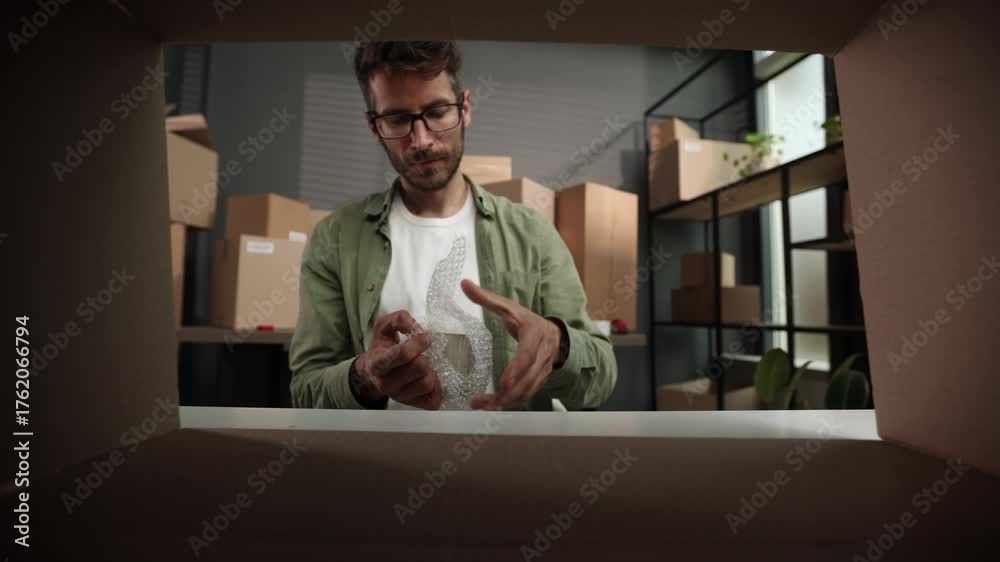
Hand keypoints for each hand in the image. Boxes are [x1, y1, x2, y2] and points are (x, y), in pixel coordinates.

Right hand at [353, 310, 442, 409]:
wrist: (372, 371)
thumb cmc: (381, 346)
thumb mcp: (384, 326)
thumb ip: (399, 319)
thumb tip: (415, 328)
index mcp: (378, 363)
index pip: (402, 354)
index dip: (418, 344)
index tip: (426, 337)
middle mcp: (386, 383)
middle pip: (420, 367)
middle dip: (425, 356)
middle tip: (421, 353)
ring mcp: (399, 396)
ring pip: (427, 383)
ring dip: (431, 371)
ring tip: (423, 365)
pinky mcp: (411, 404)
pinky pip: (433, 401)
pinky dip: (437, 389)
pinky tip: (428, 378)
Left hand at [460, 279, 562, 409]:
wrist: (554, 334)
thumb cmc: (526, 321)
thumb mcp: (508, 307)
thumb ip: (486, 298)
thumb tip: (464, 284)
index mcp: (534, 334)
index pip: (528, 354)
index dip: (517, 369)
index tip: (503, 382)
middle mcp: (542, 353)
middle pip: (528, 378)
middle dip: (509, 392)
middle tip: (488, 401)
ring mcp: (543, 369)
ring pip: (528, 390)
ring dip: (508, 401)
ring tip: (485, 406)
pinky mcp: (540, 380)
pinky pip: (528, 394)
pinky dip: (512, 402)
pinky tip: (494, 405)